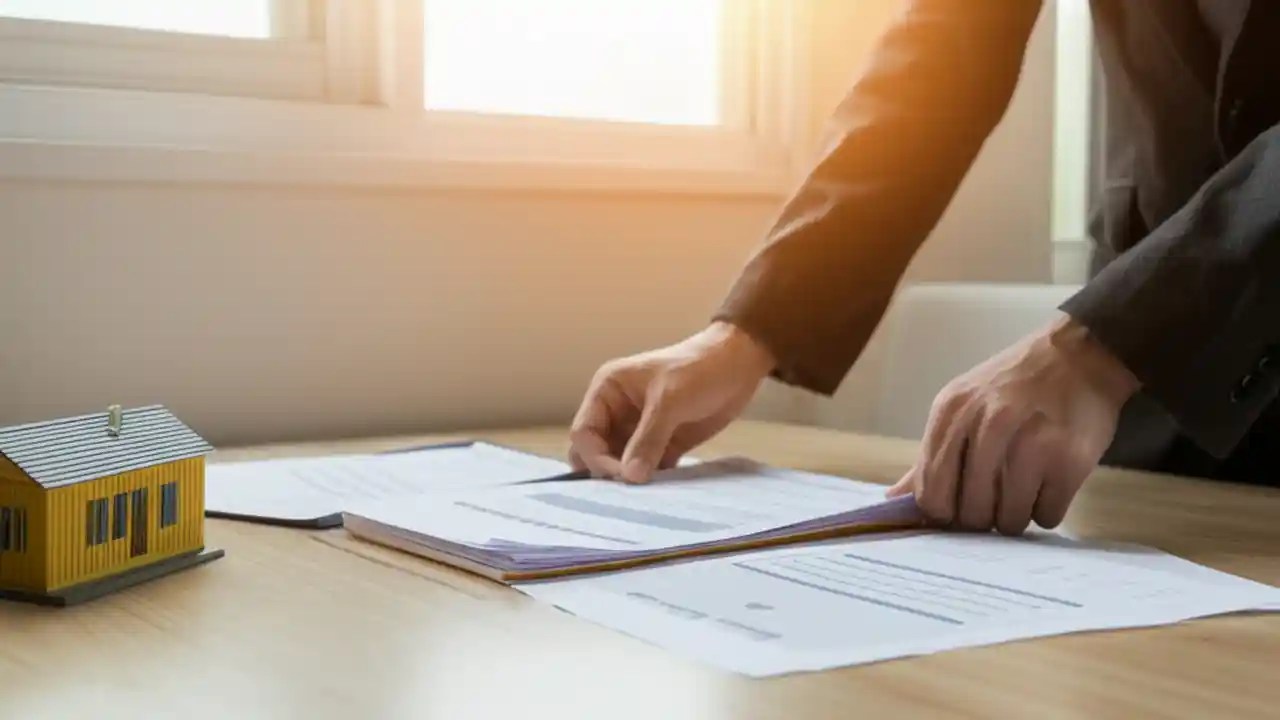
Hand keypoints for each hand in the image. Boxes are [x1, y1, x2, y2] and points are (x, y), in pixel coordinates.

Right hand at [569, 322, 775, 483]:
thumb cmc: (699, 370)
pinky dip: (651, 480)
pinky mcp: (662, 445)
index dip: (596, 458)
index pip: (584, 433)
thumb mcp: (670, 400)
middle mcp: (617, 412)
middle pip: (595, 452)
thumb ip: (648, 438)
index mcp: (607, 392)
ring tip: (647, 494)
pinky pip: (647, 469)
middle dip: (607, 472)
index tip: (622, 476)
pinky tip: (663, 491)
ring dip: (629, 479)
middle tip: (630, 488)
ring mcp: (638, 430)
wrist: (739, 364)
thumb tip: (629, 477)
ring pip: (620, 464)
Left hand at [886, 314, 1139, 534]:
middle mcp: (987, 425)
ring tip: (1024, 490)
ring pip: (1008, 520)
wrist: (1079, 356)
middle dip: (982, 518)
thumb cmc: (1013, 387)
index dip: (944, 512)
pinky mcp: (1070, 460)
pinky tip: (1049, 484)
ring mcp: (1031, 442)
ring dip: (1015, 516)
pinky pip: (1047, 516)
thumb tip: (893, 500)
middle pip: (970, 513)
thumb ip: (930, 455)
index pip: (931, 492)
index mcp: (951, 412)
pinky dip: (1047, 510)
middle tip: (996, 500)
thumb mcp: (961, 406)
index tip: (959, 508)